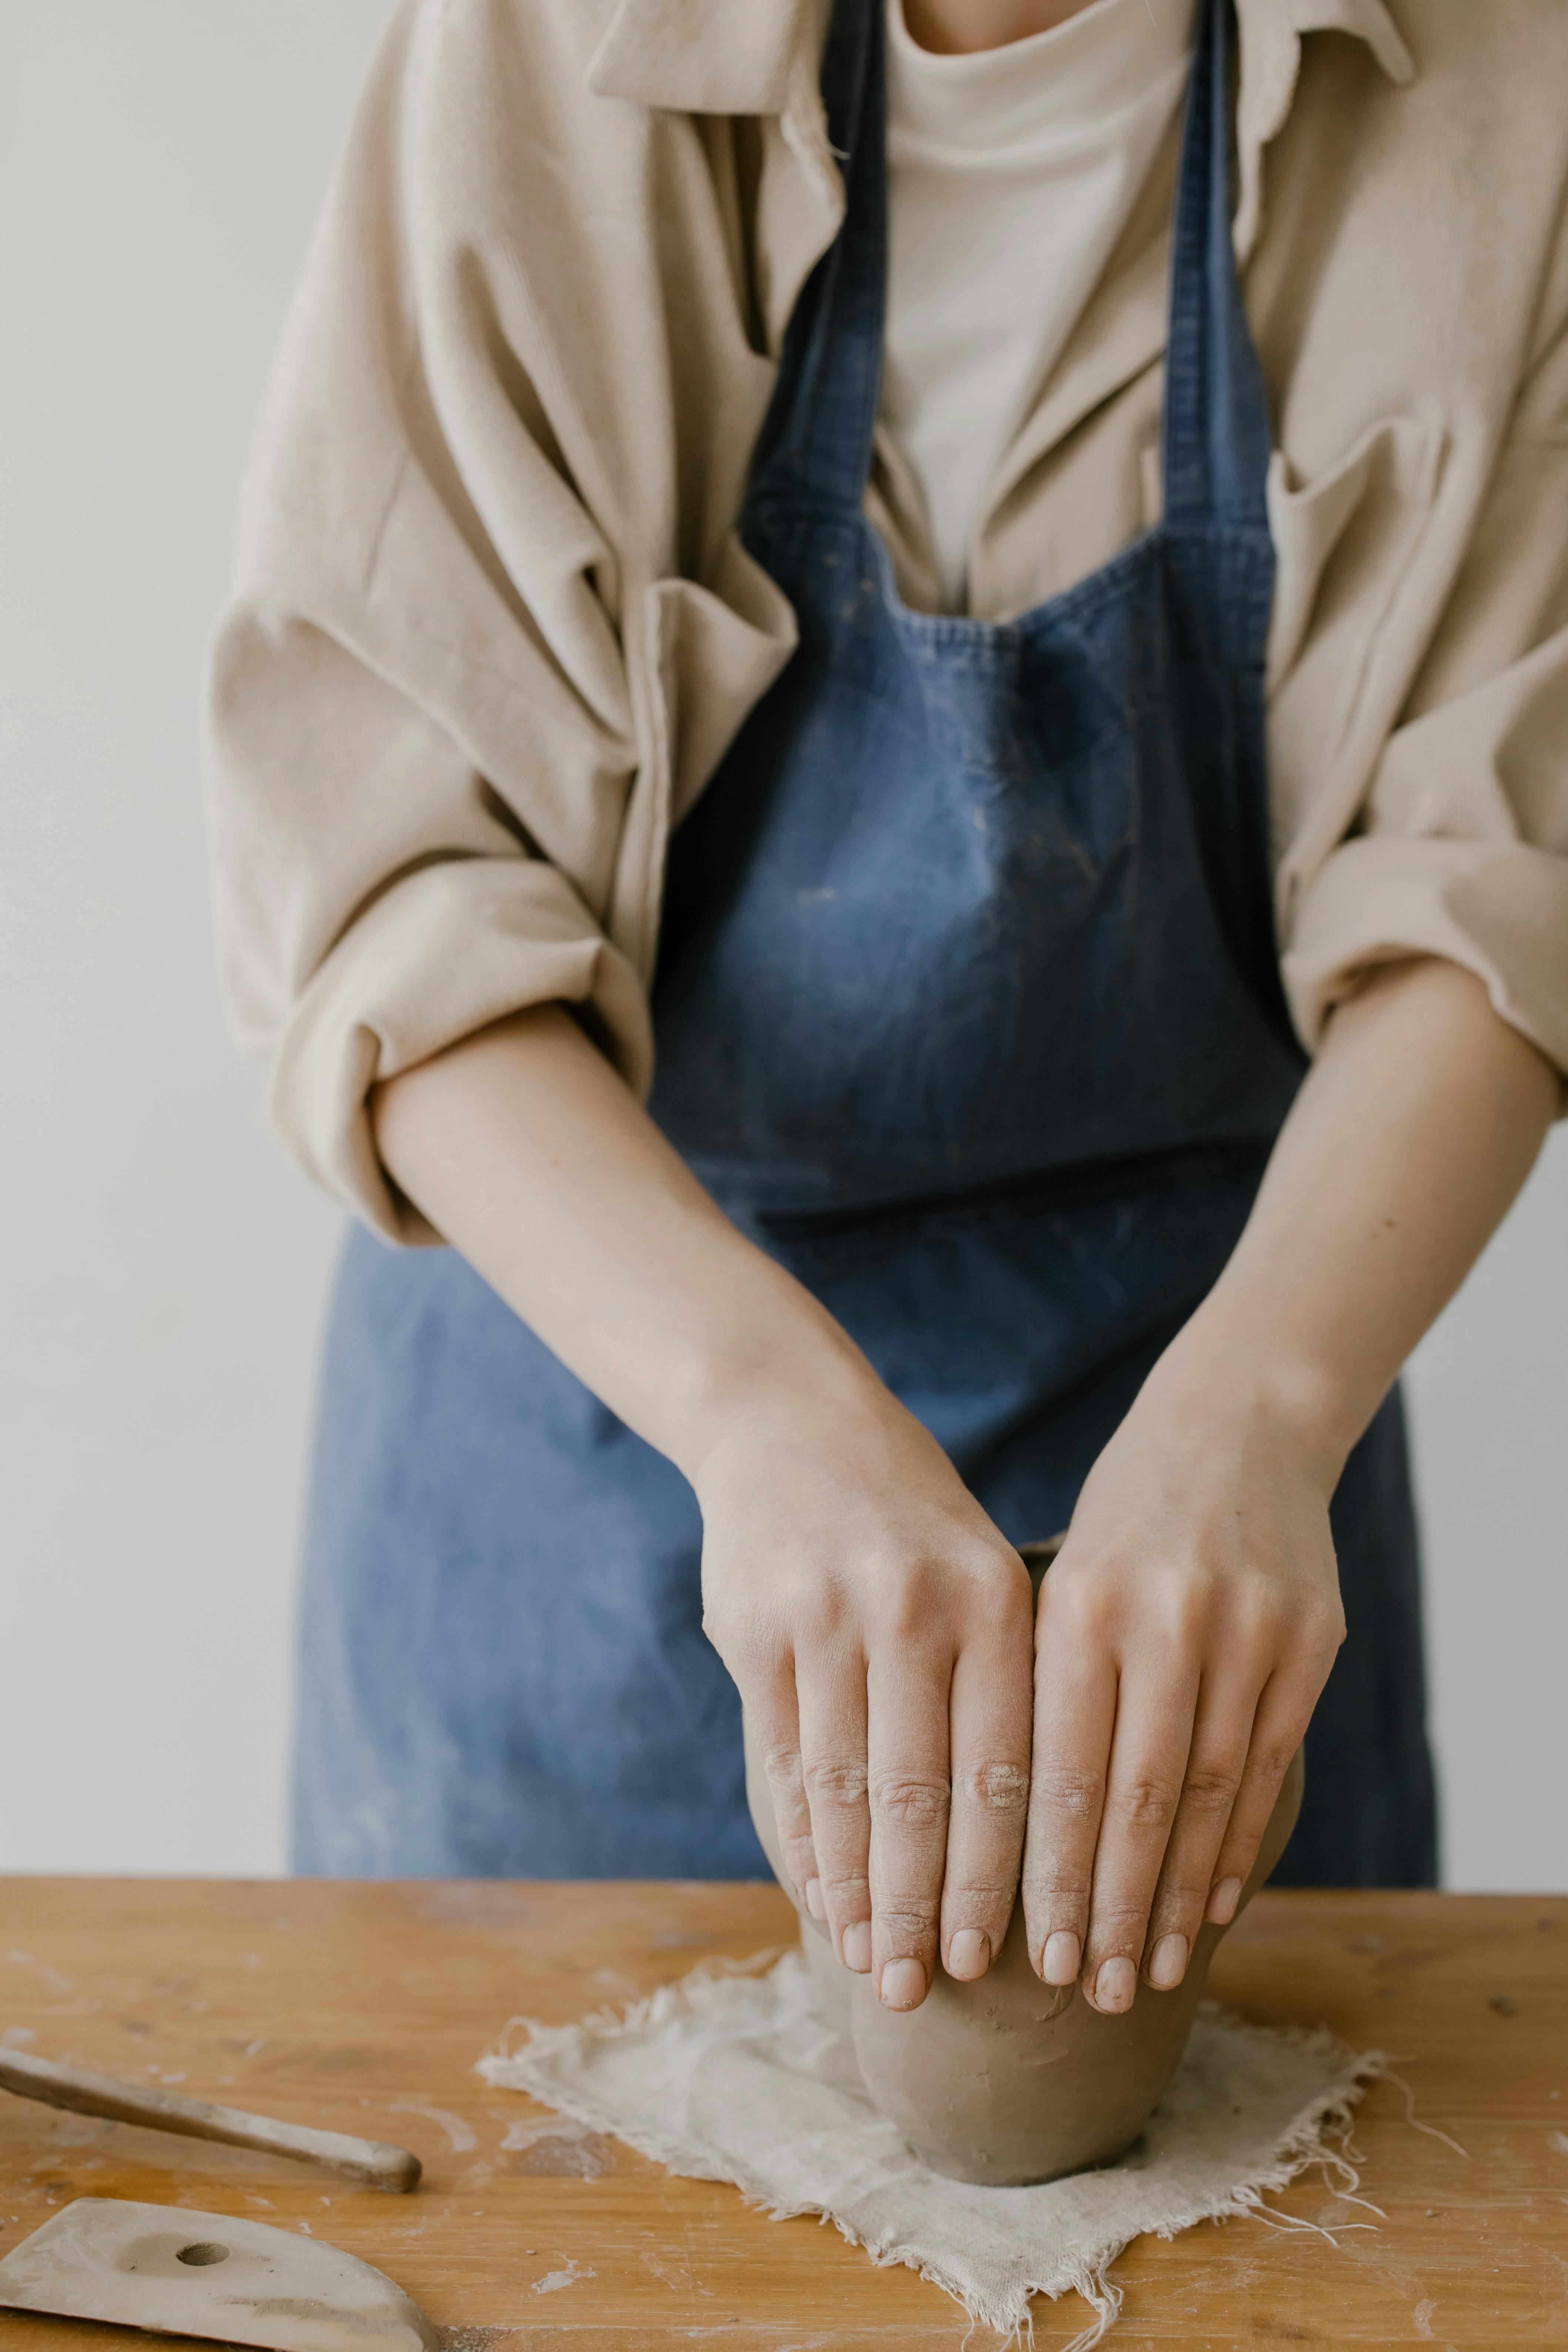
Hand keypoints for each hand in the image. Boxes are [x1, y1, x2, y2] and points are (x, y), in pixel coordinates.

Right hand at [695, 1374, 1033, 2011]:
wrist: (791, 1423)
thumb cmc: (908, 1522)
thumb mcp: (981, 1576)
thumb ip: (1003, 1687)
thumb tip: (1034, 1842)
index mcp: (993, 1598)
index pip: (1007, 1764)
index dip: (1005, 1872)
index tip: (1010, 1959)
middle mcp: (913, 1607)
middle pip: (924, 1791)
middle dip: (931, 1904)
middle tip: (934, 1992)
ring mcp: (826, 1616)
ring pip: (846, 1787)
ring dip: (860, 1889)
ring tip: (876, 1966)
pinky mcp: (754, 1628)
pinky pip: (781, 1759)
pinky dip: (802, 1839)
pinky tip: (821, 1898)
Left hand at [1021, 1346, 1345, 2012]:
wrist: (1238, 1424)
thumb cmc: (1120, 1518)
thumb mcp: (1055, 1581)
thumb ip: (1033, 1689)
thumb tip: (985, 1832)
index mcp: (1079, 1606)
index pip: (1057, 1768)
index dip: (1042, 1871)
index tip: (1022, 1957)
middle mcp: (1165, 1620)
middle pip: (1132, 1797)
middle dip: (1104, 1905)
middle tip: (1083, 1992)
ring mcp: (1246, 1631)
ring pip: (1207, 1794)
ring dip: (1175, 1896)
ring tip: (1143, 1972)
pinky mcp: (1309, 1641)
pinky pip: (1269, 1765)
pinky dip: (1239, 1843)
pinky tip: (1213, 1906)